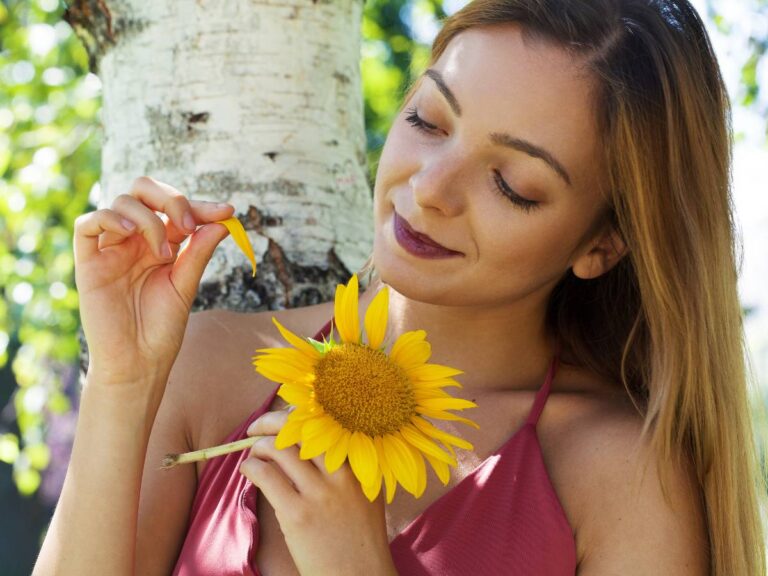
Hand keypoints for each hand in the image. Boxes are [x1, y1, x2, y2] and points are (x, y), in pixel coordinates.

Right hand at [74, 176, 234, 385]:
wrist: (138, 362)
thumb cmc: (162, 328)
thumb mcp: (186, 285)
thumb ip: (199, 252)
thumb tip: (223, 221)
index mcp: (162, 244)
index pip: (177, 210)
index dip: (202, 206)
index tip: (227, 211)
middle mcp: (136, 240)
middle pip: (145, 191)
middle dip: (172, 198)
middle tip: (189, 224)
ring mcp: (112, 248)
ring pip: (122, 202)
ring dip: (150, 219)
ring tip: (164, 254)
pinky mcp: (89, 261)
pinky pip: (88, 223)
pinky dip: (110, 218)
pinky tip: (131, 233)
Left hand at [240, 410, 397, 575]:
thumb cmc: (362, 539)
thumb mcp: (369, 495)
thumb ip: (351, 468)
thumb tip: (313, 443)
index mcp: (361, 465)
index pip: (326, 422)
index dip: (300, 413)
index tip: (286, 415)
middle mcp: (342, 473)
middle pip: (300, 429)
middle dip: (272, 422)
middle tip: (257, 427)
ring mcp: (320, 493)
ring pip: (279, 448)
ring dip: (259, 445)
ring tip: (253, 452)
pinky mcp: (297, 514)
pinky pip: (266, 476)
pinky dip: (252, 466)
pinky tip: (249, 470)